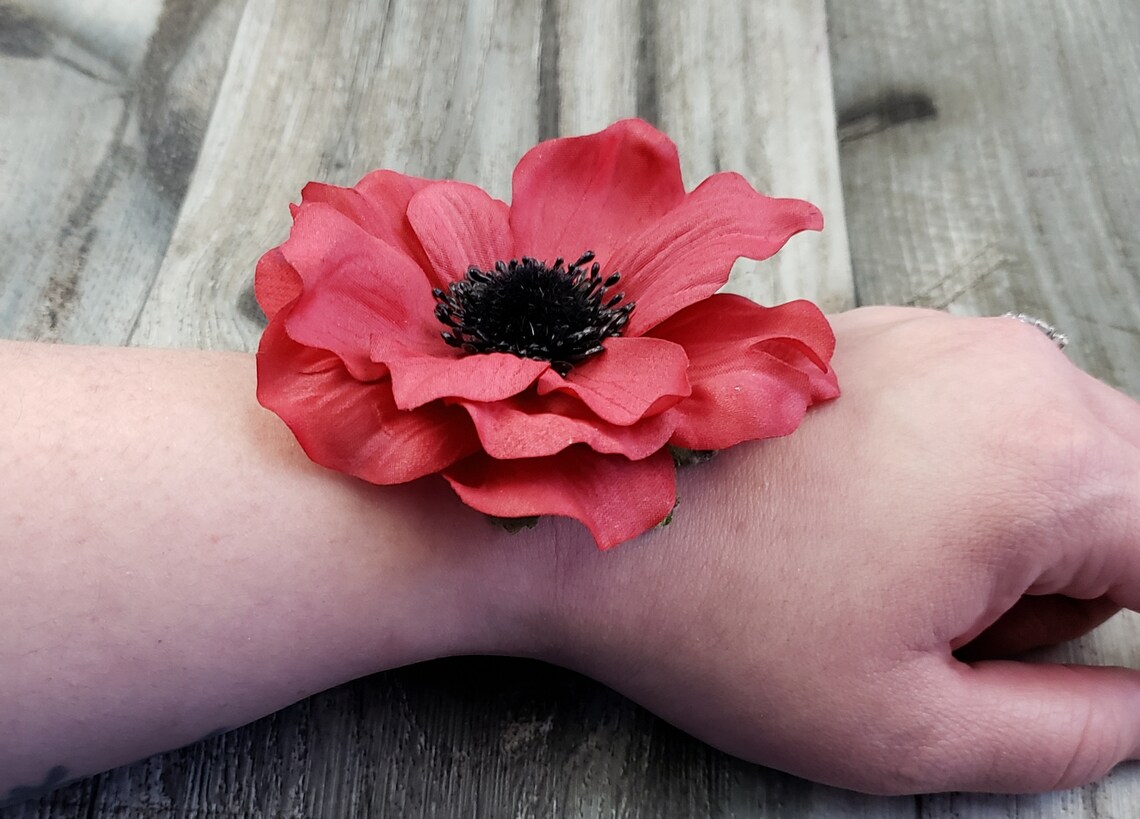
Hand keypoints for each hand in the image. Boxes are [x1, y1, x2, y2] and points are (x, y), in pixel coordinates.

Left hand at [533, 306, 1139, 793]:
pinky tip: (863, 520)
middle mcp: (1010, 367)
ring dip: (1020, 534)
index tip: (1027, 651)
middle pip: (1133, 498)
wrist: (578, 512)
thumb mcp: (909, 727)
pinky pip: (990, 416)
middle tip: (958, 633)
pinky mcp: (889, 334)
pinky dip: (966, 479)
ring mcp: (945, 335)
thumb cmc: (719, 618)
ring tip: (892, 576)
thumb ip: (1075, 730)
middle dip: (1082, 584)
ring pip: (1066, 456)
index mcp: (1045, 461)